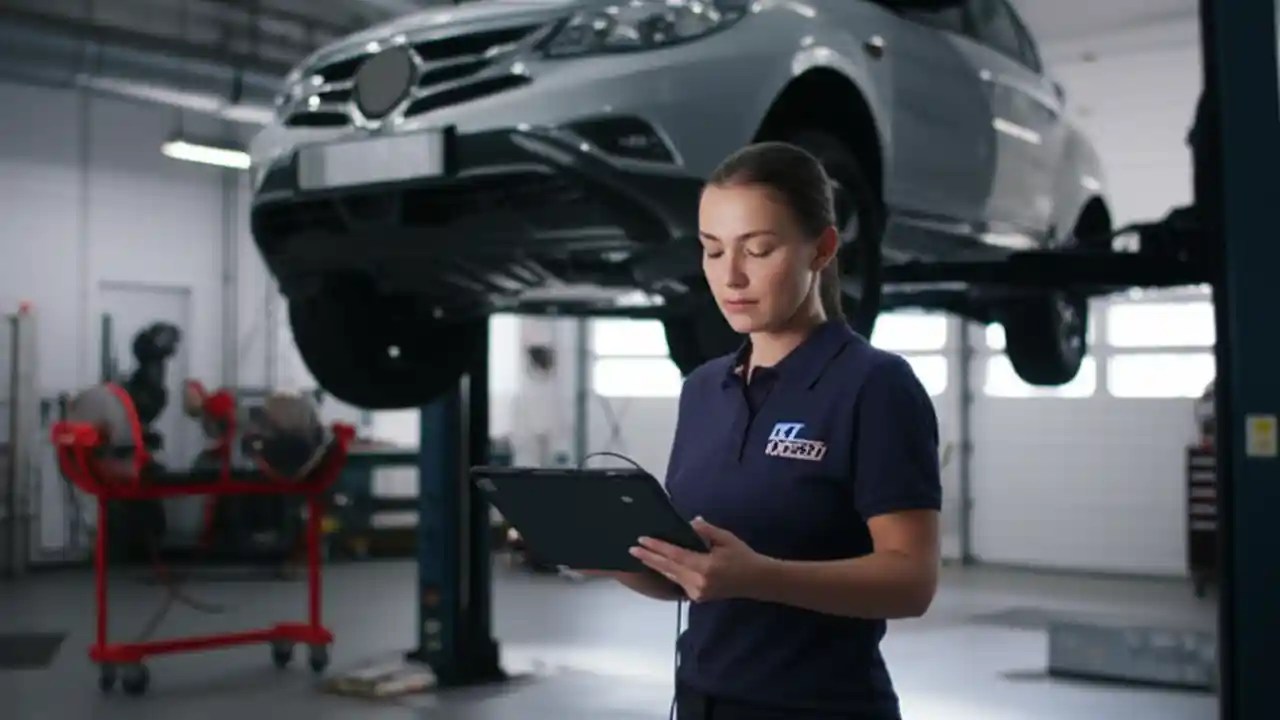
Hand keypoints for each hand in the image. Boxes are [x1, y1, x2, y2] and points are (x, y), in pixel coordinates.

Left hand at [630, 517, 769, 601]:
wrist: (757, 581)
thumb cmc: (742, 556)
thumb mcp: (725, 538)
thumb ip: (705, 531)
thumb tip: (688, 523)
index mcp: (705, 567)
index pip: (675, 556)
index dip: (657, 547)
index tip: (642, 540)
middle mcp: (698, 582)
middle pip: (667, 568)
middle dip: (648, 558)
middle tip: (632, 548)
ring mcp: (696, 592)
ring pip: (671, 576)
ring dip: (655, 565)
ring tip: (640, 555)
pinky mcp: (697, 597)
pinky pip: (678, 582)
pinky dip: (668, 572)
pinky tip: (658, 564)